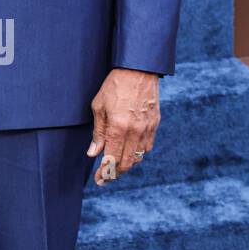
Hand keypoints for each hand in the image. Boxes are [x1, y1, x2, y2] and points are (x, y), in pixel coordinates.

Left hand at [88, 69, 159, 184]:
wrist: (138, 69)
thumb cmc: (114, 86)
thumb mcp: (99, 107)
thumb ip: (98, 133)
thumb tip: (93, 153)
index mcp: (118, 128)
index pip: (111, 159)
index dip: (104, 173)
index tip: (99, 179)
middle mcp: (135, 131)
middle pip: (127, 163)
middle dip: (116, 173)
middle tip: (106, 177)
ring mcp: (147, 128)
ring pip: (138, 157)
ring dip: (127, 164)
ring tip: (116, 165)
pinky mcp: (155, 124)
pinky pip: (148, 146)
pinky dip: (138, 153)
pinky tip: (130, 151)